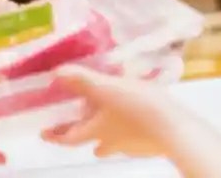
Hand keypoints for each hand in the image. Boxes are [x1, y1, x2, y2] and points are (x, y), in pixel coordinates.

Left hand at [41, 65, 200, 158]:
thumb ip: (82, 80)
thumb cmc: (137, 108)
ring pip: (116, 142)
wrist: (176, 129)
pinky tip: (139, 116)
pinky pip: (137, 138)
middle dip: (87, 135)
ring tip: (113, 116)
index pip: (70, 138)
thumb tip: (56, 74)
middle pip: (95, 144)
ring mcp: (134, 147)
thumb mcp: (106, 88)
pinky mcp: (152, 145)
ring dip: (111, 132)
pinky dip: (133, 129)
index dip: (55, 136)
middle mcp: (113, 143)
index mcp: (97, 131)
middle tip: (82, 125)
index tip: (44, 134)